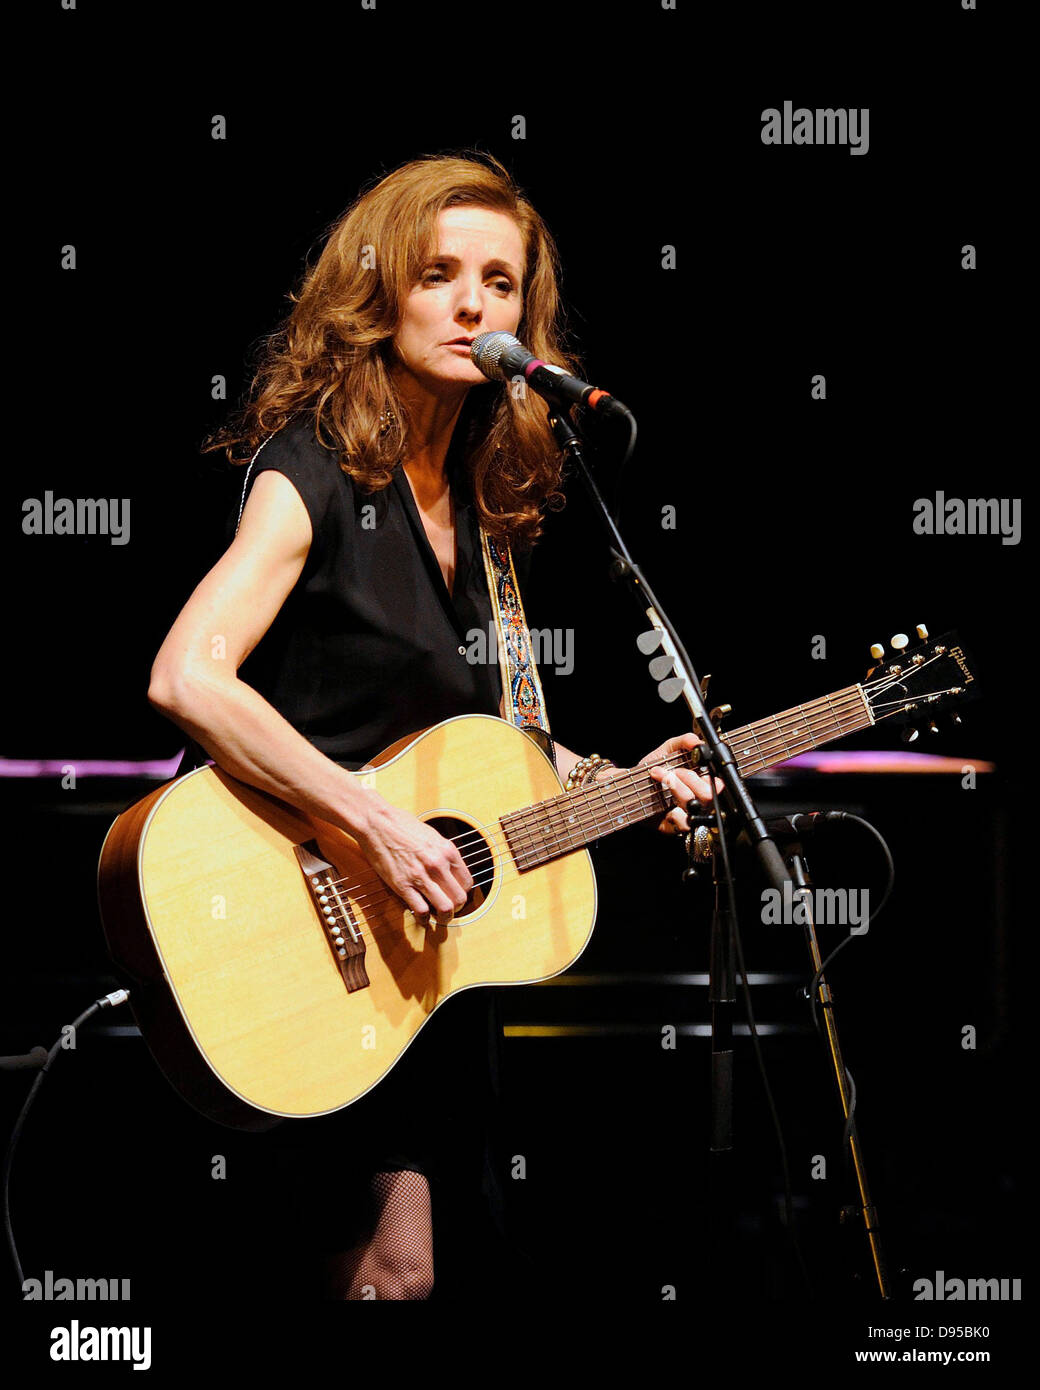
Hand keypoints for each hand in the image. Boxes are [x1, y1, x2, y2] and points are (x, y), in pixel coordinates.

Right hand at [354, 798, 473, 922]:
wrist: (377, 822)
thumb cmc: (402, 825)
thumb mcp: (432, 836)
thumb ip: (443, 854)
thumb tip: (451, 871)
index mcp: (448, 851)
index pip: (467, 882)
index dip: (463, 893)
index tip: (455, 895)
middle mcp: (438, 864)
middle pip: (459, 898)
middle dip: (456, 909)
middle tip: (449, 909)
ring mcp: (420, 876)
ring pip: (444, 908)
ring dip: (444, 917)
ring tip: (438, 917)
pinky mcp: (402, 885)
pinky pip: (420, 910)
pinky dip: (423, 919)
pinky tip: (421, 917)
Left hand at [639, 731, 723, 835]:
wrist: (631, 786)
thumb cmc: (654, 770)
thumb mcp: (668, 751)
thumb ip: (683, 742)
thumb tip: (696, 741)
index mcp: (701, 783)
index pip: (718, 783)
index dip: (707, 775)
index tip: (694, 764)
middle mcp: (697, 800)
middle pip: (707, 795)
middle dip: (689, 778)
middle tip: (673, 771)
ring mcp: (687, 814)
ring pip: (694, 806)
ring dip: (676, 788)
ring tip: (659, 776)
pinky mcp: (674, 827)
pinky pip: (683, 824)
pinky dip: (673, 814)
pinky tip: (663, 806)